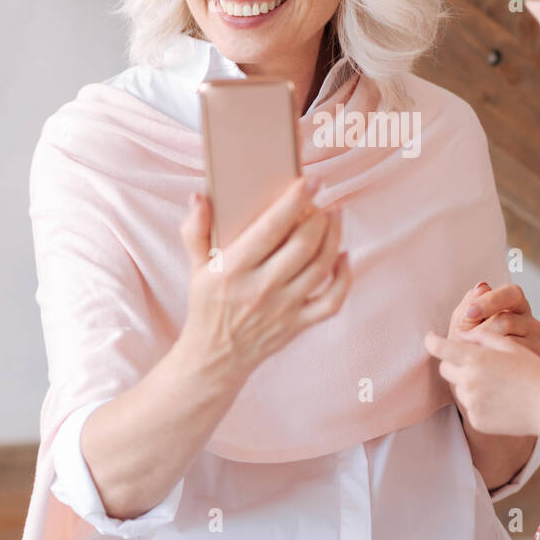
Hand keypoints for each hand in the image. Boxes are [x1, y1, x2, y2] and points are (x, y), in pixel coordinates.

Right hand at [178, 176, 350, 380]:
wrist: (214, 358)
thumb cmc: (207, 305)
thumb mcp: (195, 268)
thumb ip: (195, 230)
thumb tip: (200, 197)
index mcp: (232, 270)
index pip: (270, 228)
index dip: (294, 201)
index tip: (309, 180)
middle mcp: (260, 289)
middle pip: (303, 244)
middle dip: (320, 215)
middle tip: (323, 199)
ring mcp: (283, 309)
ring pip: (321, 266)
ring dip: (334, 237)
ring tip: (335, 215)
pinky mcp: (298, 324)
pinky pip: (332, 301)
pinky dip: (344, 278)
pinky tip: (343, 256)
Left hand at [424, 321, 539, 437]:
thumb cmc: (532, 372)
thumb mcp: (509, 346)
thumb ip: (482, 335)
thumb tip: (461, 334)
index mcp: (475, 359)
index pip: (439, 348)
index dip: (432, 341)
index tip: (431, 337)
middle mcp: (468, 381)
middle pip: (444, 369)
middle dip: (454, 363)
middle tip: (474, 363)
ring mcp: (471, 403)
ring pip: (458, 389)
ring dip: (468, 383)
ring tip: (496, 384)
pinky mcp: (476, 420)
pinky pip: (470, 407)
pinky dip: (479, 402)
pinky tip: (500, 401)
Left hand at [447, 282, 539, 361]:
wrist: (488, 380)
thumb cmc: (473, 347)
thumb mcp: (466, 323)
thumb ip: (472, 304)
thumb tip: (482, 287)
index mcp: (517, 306)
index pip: (512, 293)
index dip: (490, 301)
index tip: (470, 313)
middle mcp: (531, 323)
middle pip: (507, 320)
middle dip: (481, 332)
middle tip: (464, 342)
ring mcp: (538, 343)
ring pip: (510, 342)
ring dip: (485, 350)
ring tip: (471, 357)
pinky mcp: (538, 362)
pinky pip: (514, 361)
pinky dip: (495, 363)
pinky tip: (483, 370)